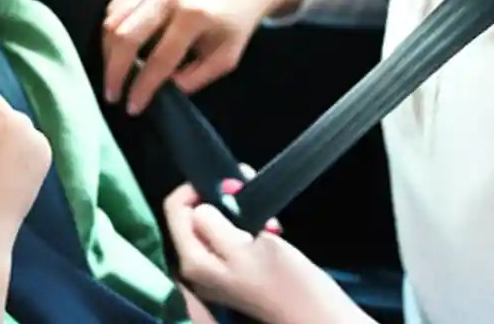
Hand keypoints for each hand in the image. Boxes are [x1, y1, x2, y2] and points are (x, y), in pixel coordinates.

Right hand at [103, 0, 302, 114]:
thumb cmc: (234, 23)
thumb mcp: (225, 58)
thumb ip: (195, 79)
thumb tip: (162, 88)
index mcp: (193, 15)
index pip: (159, 59)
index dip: (142, 87)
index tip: (132, 107)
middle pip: (126, 37)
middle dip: (114, 71)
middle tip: (112, 94)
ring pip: (113, 21)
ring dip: (109, 52)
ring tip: (115, 72)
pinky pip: (115, 5)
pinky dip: (112, 30)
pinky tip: (119, 46)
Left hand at [164, 181, 371, 323]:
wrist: (318, 316)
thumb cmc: (287, 282)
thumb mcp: (247, 247)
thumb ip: (215, 225)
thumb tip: (200, 206)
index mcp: (193, 261)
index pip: (175, 208)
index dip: (197, 187)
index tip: (228, 183)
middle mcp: (198, 267)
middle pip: (195, 214)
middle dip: (222, 198)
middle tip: (250, 194)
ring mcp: (217, 271)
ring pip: (216, 223)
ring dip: (239, 211)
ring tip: (267, 218)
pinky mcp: (237, 270)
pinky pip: (232, 237)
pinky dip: (248, 226)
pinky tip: (269, 229)